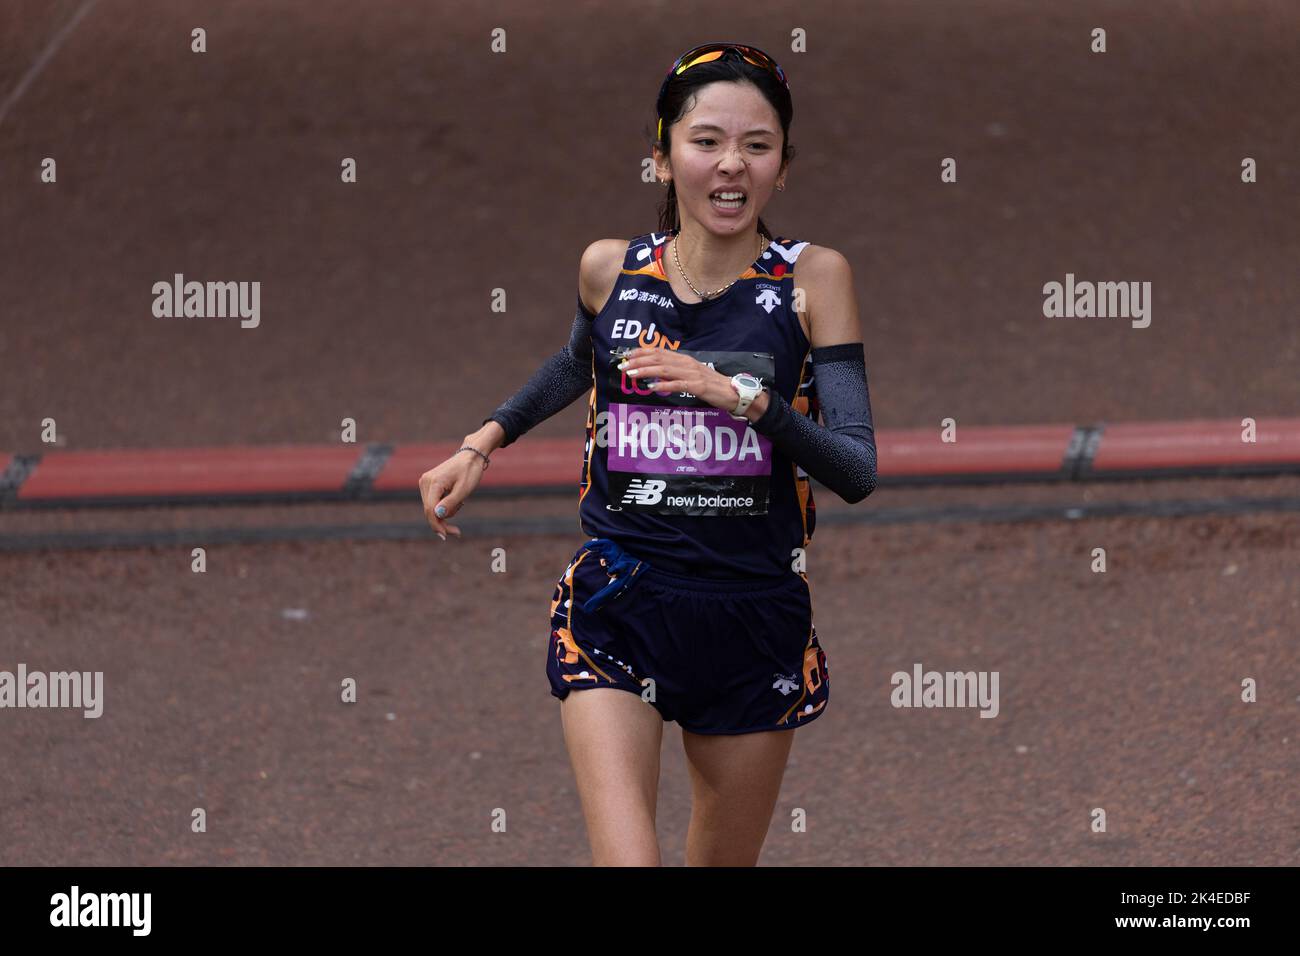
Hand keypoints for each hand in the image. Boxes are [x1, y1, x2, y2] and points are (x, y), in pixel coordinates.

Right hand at [418, 446, 487, 540]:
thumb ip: (451, 503)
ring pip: (431, 509)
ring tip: (461, 503)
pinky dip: (444, 506)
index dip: (437, 525)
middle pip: (429, 511)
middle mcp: (425, 482)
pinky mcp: (428, 484)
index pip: (430, 510)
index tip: (447, 536)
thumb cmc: (469, 471)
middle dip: (442, 521)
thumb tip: (438, 515)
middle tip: (457, 532)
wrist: (470, 456)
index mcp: (433, 482)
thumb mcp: (464, 489)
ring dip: (445, 512)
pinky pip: (433, 503)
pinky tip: (456, 500)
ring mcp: (425, 482)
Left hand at [617, 347, 736, 412]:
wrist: (733, 392)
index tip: (627, 355)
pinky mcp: (698, 386)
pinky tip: (652, 387)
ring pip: (664, 369)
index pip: (659, 351)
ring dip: (645, 371)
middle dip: (638, 361)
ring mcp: (692, 374)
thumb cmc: (711, 385)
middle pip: (658, 358)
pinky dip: (663, 385)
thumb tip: (655, 373)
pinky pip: (677, 385)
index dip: (641, 352)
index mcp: (684, 359)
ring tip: (631, 374)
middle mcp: (687, 363)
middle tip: (623, 365)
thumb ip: (675, 372)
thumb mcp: (691, 375)